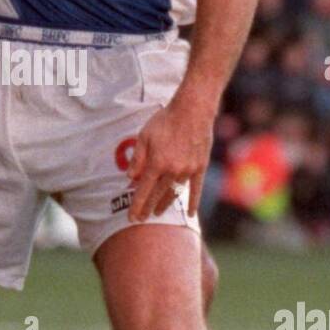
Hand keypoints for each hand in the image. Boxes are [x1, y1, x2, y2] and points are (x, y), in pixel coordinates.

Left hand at [127, 101, 213, 222]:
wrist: (192, 110)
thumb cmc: (165, 121)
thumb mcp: (144, 136)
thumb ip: (137, 159)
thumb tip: (130, 178)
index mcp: (156, 163)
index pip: (143, 191)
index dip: (137, 205)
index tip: (132, 218)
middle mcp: (172, 170)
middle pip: (157, 195)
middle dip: (148, 208)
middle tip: (142, 219)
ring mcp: (188, 170)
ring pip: (174, 193)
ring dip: (165, 205)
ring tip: (158, 213)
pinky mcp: (200, 167)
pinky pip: (196, 189)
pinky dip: (193, 202)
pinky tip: (190, 214)